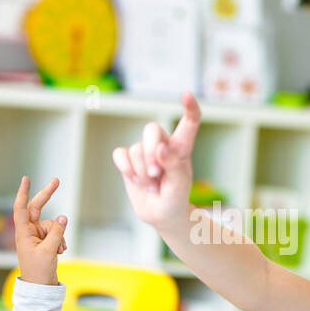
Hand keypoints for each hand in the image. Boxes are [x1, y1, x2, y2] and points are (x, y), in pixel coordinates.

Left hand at [14, 175, 67, 284]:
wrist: (41, 288)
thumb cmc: (39, 271)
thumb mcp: (49, 251)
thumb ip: (56, 232)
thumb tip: (62, 216)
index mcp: (23, 233)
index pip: (22, 208)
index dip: (24, 193)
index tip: (26, 179)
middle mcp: (28, 232)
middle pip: (37, 208)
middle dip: (47, 196)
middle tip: (57, 180)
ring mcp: (36, 236)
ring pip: (52, 224)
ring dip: (59, 235)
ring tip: (60, 250)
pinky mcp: (44, 242)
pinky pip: (56, 233)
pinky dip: (60, 240)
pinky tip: (61, 251)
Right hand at [111, 92, 200, 230]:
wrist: (161, 215)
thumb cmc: (176, 198)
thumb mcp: (180, 185)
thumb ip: (173, 165)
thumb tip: (160, 148)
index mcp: (181, 147)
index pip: (188, 123)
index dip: (189, 108)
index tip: (186, 95)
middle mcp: (162, 144)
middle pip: (151, 129)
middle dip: (150, 151)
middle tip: (156, 173)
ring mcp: (144, 151)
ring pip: (136, 149)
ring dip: (142, 172)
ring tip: (152, 186)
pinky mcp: (128, 160)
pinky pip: (120, 154)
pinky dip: (126, 168)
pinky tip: (134, 179)